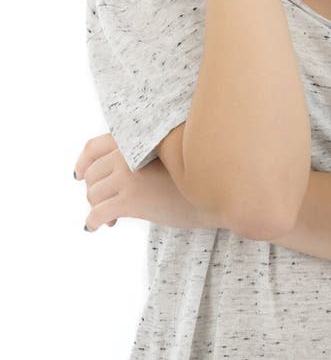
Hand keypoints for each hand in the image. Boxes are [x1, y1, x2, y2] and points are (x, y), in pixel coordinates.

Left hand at [74, 132, 208, 231]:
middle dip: (94, 190)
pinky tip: (97, 228)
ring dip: (97, 206)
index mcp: (135, 139)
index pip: (94, 146)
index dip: (83, 161)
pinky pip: (97, 214)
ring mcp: (127, 175)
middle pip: (92, 174)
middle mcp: (127, 153)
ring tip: (111, 216)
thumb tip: (115, 169)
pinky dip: (92, 222)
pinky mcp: (129, 200)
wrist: (215, 193)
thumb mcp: (166, 152)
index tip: (79, 174)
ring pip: (93, 194)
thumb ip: (141, 152)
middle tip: (105, 203)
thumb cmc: (196, 175)